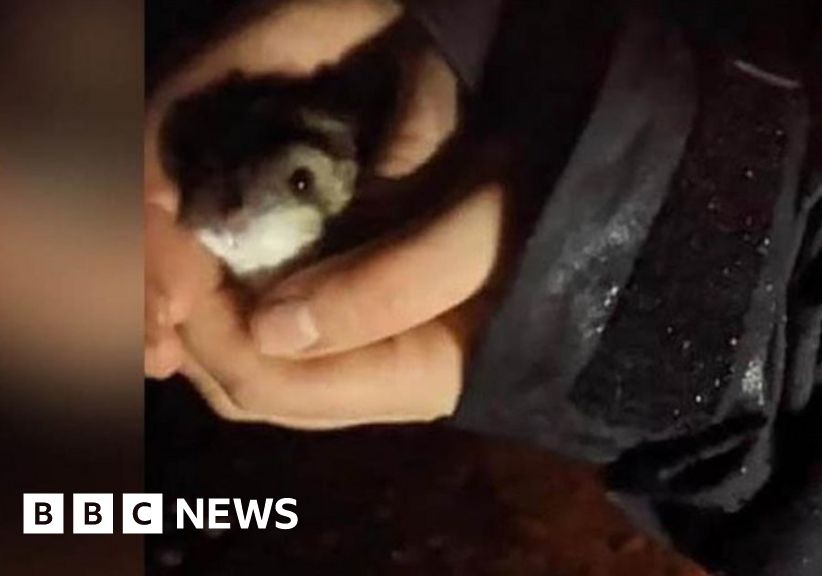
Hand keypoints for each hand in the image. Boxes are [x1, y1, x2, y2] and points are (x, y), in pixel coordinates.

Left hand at [145, 0, 505, 427]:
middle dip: (196, 326)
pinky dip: (237, 305)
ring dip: (210, 319)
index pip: (268, 385)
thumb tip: (268, 333)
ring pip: (254, 371)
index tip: (183, 250)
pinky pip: (276, 343)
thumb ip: (381, 294)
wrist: (578, 226)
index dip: (208, 327)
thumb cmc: (540, 225)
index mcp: (407, 379)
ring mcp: (369, 363)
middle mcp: (378, 386)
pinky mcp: (362, 335)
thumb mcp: (474, 242)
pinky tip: (233, 259)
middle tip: (176, 249)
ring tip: (195, 254)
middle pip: (247, 389)